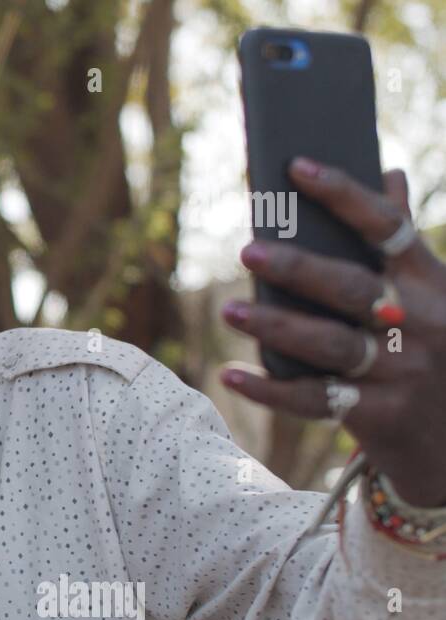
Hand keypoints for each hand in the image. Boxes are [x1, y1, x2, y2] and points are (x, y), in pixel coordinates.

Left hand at [221, 158, 445, 506]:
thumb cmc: (431, 350)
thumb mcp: (433, 296)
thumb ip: (402, 244)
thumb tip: (391, 174)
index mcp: (432, 281)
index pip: (387, 226)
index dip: (343, 194)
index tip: (297, 167)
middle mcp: (422, 322)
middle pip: (352, 288)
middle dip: (298, 268)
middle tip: (247, 250)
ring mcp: (403, 371)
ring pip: (331, 344)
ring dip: (276, 326)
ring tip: (230, 309)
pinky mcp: (382, 415)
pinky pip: (316, 400)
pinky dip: (270, 389)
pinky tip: (231, 375)